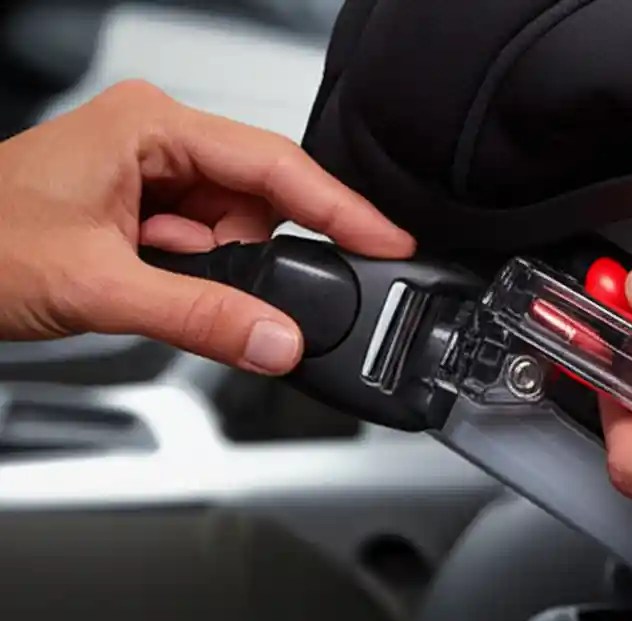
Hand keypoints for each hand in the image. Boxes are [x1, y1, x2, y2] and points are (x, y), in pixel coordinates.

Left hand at [0, 80, 414, 374]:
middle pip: (258, 201)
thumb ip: (201, 316)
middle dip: (243, 254)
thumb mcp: (99, 286)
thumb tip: (280, 340)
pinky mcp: (142, 205)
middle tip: (191, 286)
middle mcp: (157, 138)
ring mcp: (149, 171)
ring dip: (210, 268)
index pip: (276, 165)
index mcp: (152, 125)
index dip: (341, 208)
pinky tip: (145, 282)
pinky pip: (203, 243)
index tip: (389, 242)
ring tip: (144, 283)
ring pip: (232, 228)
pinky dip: (190, 273)